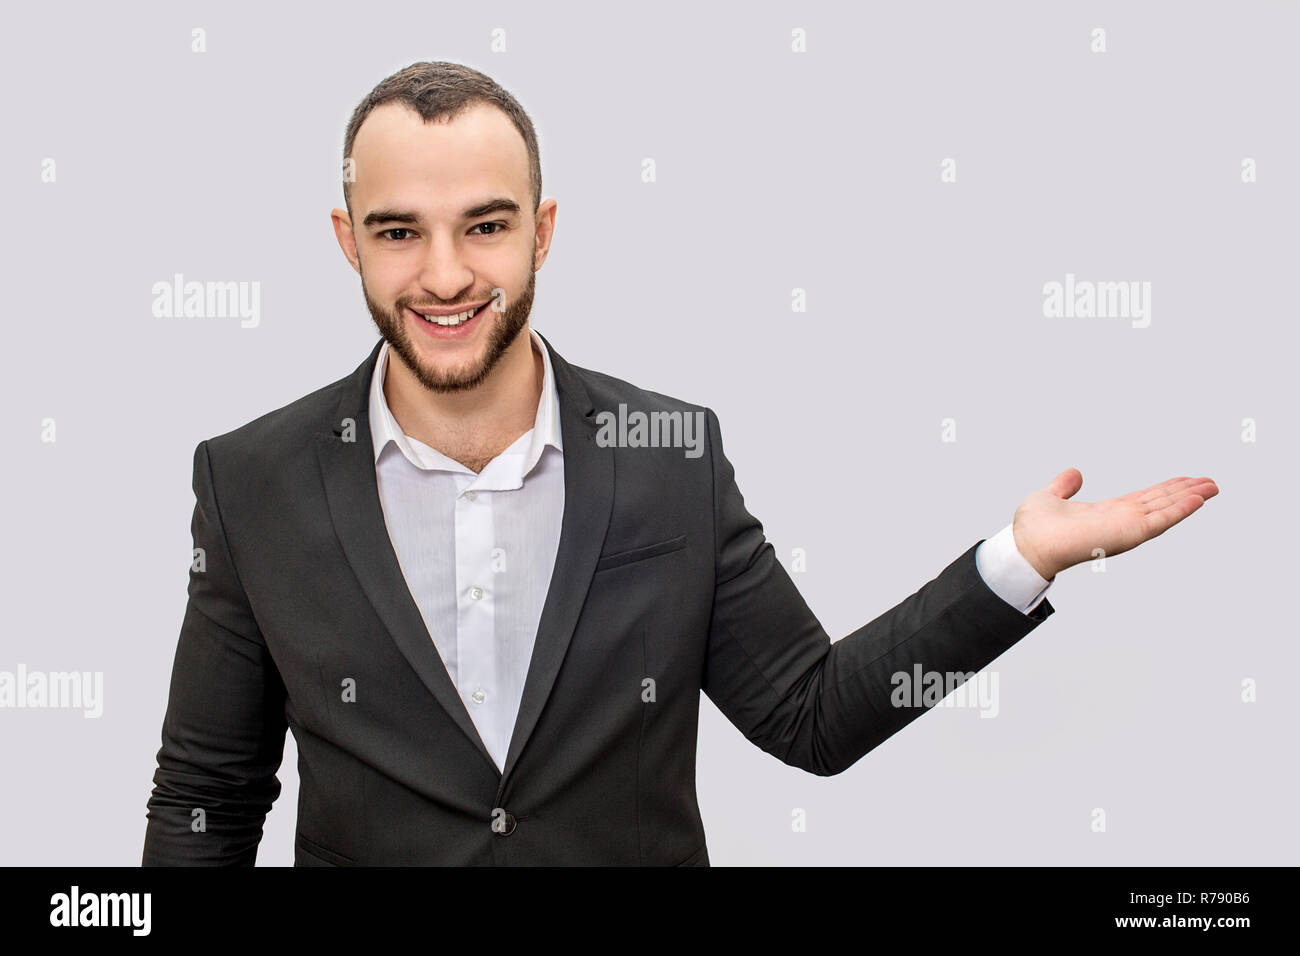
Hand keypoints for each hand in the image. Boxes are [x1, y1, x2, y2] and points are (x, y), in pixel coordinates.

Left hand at [1011, 469, 1218, 580]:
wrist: (1027, 544)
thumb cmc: (1033, 528)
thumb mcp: (1050, 497)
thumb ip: (1064, 486)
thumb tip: (1074, 473)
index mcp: (1106, 513)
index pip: (1143, 499)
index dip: (1165, 489)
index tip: (1184, 480)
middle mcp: (1120, 520)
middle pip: (1160, 503)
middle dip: (1185, 493)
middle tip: (1210, 482)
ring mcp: (1126, 527)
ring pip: (1166, 509)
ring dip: (1190, 498)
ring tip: (1212, 487)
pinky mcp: (1128, 533)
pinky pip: (1160, 520)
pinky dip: (1180, 510)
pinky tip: (1198, 499)